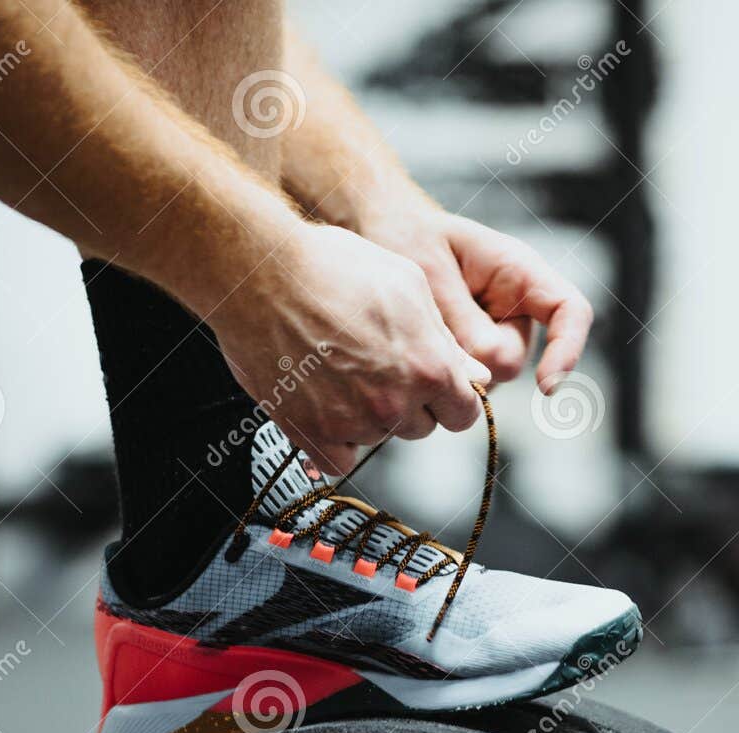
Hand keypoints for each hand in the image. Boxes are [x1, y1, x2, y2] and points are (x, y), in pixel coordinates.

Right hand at [210, 223, 490, 474]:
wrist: (260, 275)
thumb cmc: (333, 267)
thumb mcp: (409, 286)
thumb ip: (448, 342)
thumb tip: (478, 378)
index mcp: (430, 368)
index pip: (464, 414)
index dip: (452, 398)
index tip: (433, 384)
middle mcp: (395, 403)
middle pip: (422, 427)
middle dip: (409, 403)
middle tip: (376, 365)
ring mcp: (352, 423)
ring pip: (379, 437)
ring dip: (368, 416)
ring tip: (340, 371)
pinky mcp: (311, 434)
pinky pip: (339, 461)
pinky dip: (335, 441)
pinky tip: (325, 406)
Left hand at [361, 207, 594, 391]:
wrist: (385, 234)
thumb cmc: (410, 239)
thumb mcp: (430, 271)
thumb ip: (461, 318)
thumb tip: (492, 364)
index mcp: (519, 272)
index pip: (569, 311)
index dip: (567, 350)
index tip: (546, 386)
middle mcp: (516, 306)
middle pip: (514, 358)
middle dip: (474, 360)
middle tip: (428, 337)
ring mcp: (496, 333)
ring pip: (487, 374)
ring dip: (454, 366)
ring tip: (418, 329)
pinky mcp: (473, 353)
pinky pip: (467, 378)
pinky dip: (444, 372)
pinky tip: (420, 345)